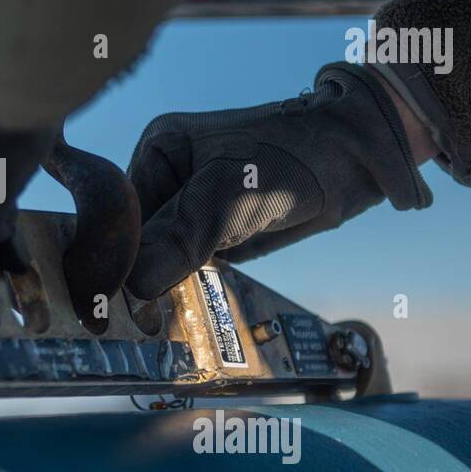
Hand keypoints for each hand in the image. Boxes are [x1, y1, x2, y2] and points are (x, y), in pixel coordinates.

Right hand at [125, 64, 432, 299]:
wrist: (360, 160)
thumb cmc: (297, 159)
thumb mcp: (232, 191)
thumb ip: (181, 236)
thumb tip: (134, 286)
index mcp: (159, 149)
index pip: (121, 210)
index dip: (116, 253)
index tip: (110, 299)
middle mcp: (168, 176)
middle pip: (136, 236)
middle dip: (135, 274)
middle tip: (125, 320)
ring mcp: (190, 205)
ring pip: (159, 255)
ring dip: (156, 286)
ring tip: (144, 322)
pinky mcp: (214, 231)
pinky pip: (186, 265)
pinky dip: (180, 288)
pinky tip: (170, 313)